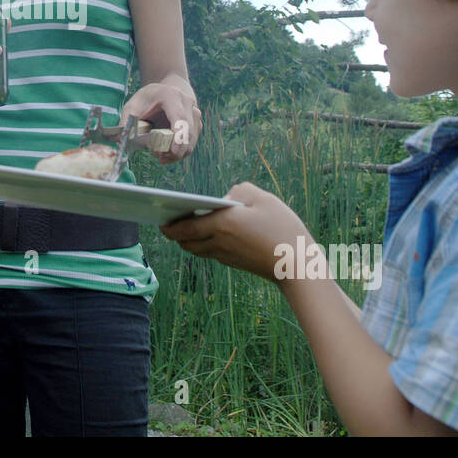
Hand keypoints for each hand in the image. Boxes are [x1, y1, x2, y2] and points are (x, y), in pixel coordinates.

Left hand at [119, 82, 200, 161]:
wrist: (165, 90)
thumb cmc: (147, 98)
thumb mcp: (133, 106)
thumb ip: (126, 121)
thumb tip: (119, 140)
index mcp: (171, 96)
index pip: (179, 118)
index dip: (178, 137)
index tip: (172, 152)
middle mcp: (187, 103)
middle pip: (187, 132)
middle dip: (175, 151)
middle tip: (160, 158)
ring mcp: (195, 112)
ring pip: (191, 140)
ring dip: (178, 153)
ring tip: (160, 156)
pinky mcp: (197, 123)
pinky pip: (191, 142)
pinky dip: (180, 151)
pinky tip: (167, 153)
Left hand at [160, 182, 310, 280]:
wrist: (298, 265)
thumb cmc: (282, 229)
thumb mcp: (263, 199)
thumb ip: (239, 191)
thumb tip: (225, 199)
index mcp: (221, 225)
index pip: (184, 228)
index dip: (169, 226)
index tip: (160, 221)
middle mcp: (218, 243)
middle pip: (186, 242)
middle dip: (176, 234)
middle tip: (170, 222)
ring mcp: (226, 256)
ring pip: (198, 250)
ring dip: (189, 240)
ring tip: (188, 227)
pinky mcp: (235, 264)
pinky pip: (212, 253)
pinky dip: (205, 245)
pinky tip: (212, 234)